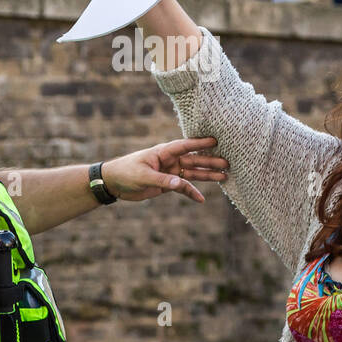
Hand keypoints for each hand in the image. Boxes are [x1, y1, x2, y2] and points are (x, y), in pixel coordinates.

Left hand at [100, 137, 228, 203]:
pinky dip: (191, 193)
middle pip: (193, 160)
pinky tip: (201, 200)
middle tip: (227, 162)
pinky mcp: (167, 184)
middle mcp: (169, 160)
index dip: (200, 144)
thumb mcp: (143, 176)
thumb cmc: (125, 172)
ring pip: (192, 173)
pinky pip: (183, 188)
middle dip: (210, 161)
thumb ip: (162, 180)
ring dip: (207, 175)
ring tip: (224, 176)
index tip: (216, 141)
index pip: (185, 146)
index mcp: (163, 152)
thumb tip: (180, 184)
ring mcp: (170, 172)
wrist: (113, 183)